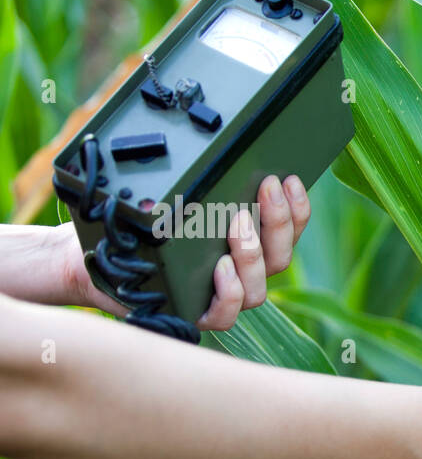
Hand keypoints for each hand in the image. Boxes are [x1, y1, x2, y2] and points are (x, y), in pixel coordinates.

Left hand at [58, 174, 309, 329]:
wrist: (88, 254)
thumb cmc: (130, 222)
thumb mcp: (172, 193)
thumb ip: (206, 183)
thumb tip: (228, 143)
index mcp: (244, 244)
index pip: (287, 233)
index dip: (297, 209)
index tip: (289, 178)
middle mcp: (239, 273)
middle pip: (280, 258)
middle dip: (280, 222)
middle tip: (266, 188)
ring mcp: (219, 297)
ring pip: (259, 287)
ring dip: (253, 252)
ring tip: (237, 221)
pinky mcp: (195, 315)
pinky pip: (226, 314)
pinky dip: (228, 291)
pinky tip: (219, 267)